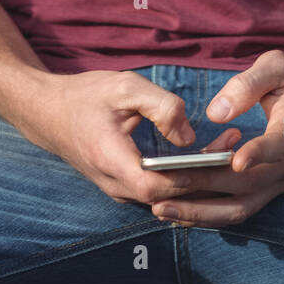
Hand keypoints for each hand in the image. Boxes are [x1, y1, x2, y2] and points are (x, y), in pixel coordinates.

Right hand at [19, 68, 239, 209]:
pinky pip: (158, 190)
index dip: (191, 176)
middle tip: (235, 146)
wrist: (47, 113)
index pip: (158, 187)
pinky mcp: (123, 186)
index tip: (221, 155)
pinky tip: (204, 154)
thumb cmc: (86, 95)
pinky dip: (182, 176)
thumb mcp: (124, 87)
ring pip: (166, 197)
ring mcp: (118, 190)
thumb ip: (161, 106)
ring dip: (196, 176)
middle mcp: (114, 184)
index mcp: (111, 160)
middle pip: (168, 197)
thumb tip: (190, 136)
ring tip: (227, 146)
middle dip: (204, 175)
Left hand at [149, 50, 283, 228]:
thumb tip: (216, 112)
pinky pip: (236, 209)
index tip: (236, 160)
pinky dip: (206, 214)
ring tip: (162, 209)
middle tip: (164, 184)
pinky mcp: (266, 192)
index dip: (259, 154)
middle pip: (247, 185)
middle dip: (205, 186)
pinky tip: (176, 211)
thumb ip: (248, 83)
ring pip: (240, 208)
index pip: (278, 145)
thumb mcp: (278, 66)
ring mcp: (278, 183)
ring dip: (201, 212)